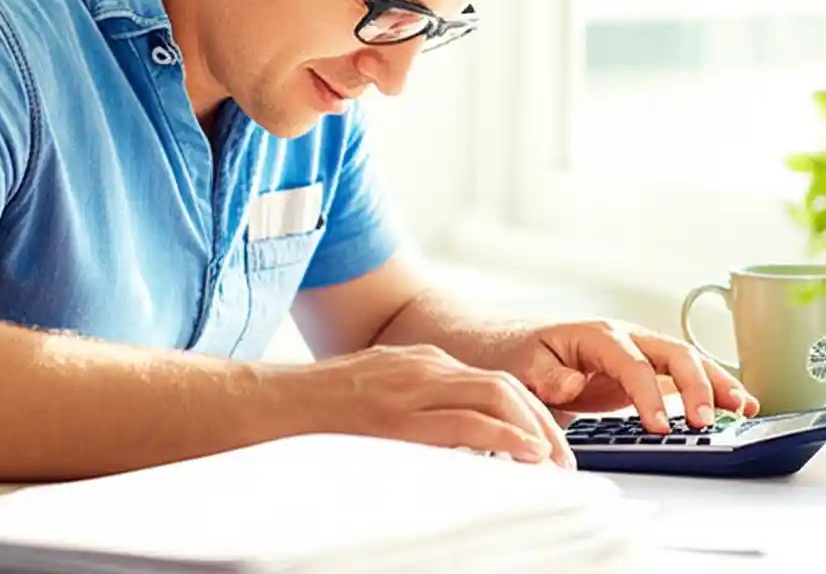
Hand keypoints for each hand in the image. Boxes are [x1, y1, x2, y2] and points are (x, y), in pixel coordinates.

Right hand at [293, 344, 573, 467]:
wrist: (263, 404)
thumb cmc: (312, 411)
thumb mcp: (375, 396)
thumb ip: (415, 409)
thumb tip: (455, 443)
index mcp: (419, 363)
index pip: (492, 380)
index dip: (527, 411)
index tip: (546, 441)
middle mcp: (422, 367)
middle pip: (504, 384)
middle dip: (543, 420)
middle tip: (562, 458)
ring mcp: (410, 387)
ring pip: (496, 394)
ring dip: (534, 429)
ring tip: (552, 462)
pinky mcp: (396, 416)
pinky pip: (465, 421)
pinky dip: (504, 436)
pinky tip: (525, 454)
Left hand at [486, 320, 760, 433]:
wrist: (513, 345)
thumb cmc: (518, 354)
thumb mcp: (523, 365)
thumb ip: (548, 376)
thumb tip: (573, 385)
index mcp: (599, 336)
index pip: (633, 363)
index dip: (649, 394)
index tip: (659, 425)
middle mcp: (627, 338)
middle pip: (673, 354)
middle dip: (696, 386)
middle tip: (706, 422)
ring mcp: (641, 352)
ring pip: (688, 362)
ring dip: (717, 383)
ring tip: (744, 409)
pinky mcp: (646, 370)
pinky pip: (684, 377)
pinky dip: (712, 389)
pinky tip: (735, 407)